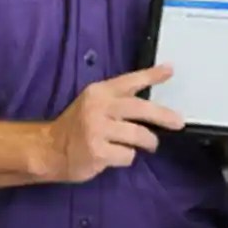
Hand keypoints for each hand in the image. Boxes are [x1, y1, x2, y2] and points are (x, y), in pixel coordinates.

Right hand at [45, 65, 184, 183]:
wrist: (49, 150)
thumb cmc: (76, 127)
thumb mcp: (93, 104)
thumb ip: (117, 101)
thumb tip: (150, 104)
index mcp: (99, 92)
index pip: (129, 81)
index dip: (151, 75)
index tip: (169, 70)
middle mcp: (99, 108)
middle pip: (140, 108)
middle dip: (163, 115)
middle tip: (177, 122)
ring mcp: (97, 130)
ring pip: (138, 135)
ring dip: (147, 142)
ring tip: (148, 144)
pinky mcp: (98, 152)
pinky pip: (128, 155)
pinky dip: (127, 157)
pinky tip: (116, 156)